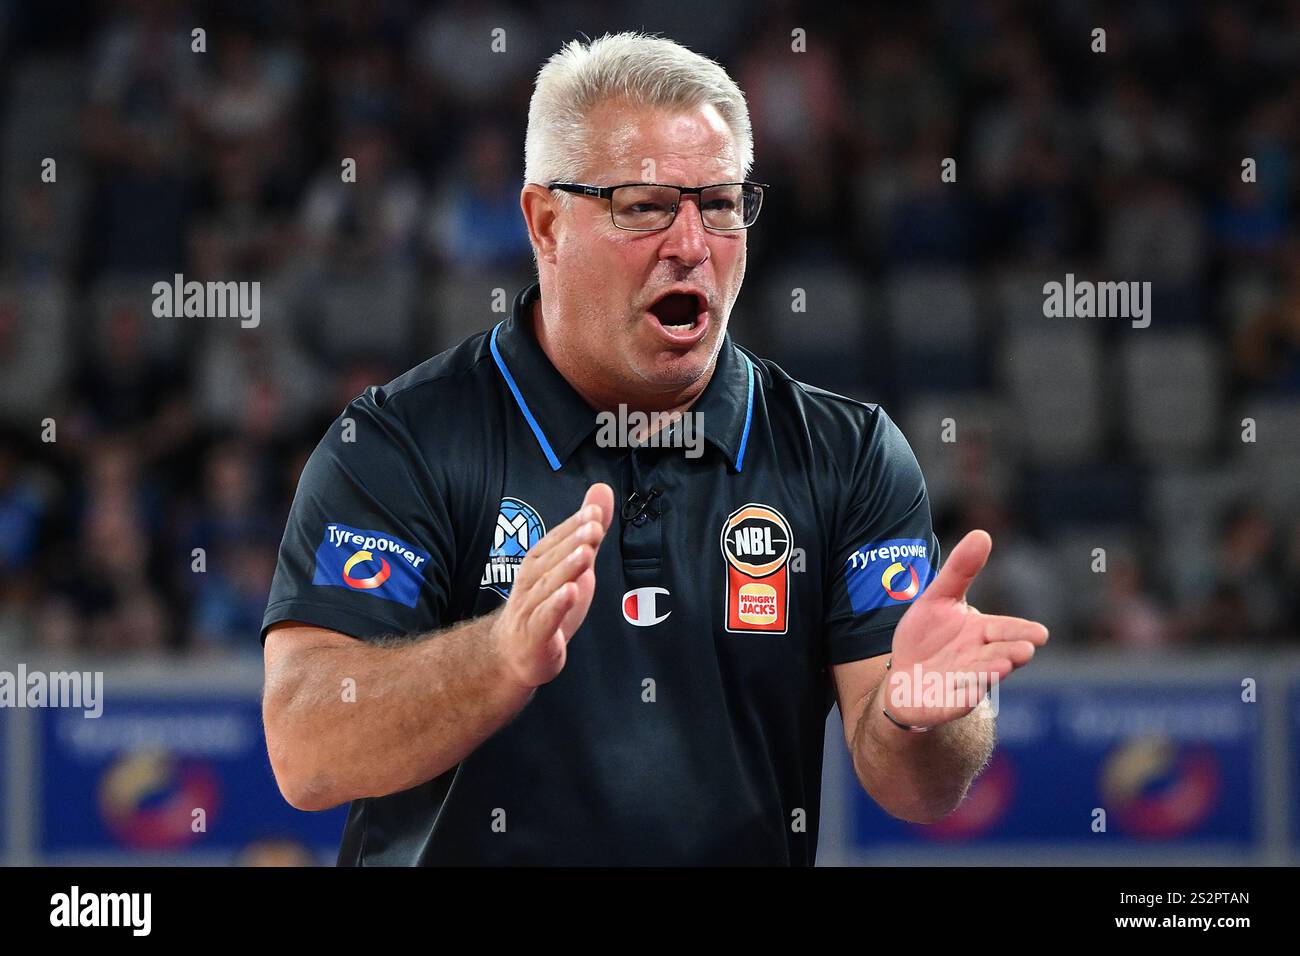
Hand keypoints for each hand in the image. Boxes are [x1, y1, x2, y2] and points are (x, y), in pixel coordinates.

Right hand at [491, 483, 614, 690]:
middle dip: (572, 541)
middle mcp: (531, 582)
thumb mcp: (573, 566)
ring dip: (566, 568)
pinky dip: (557, 606)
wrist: (514, 653)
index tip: (593, 510)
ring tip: (586, 553)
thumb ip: (587, 530)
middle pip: (552, 559)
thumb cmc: (546, 605)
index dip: (573, 525)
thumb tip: (602, 491)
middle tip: (593, 525)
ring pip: (548, 586)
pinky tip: (571, 593)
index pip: (556, 540)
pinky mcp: (535, 636)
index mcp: (539, 563)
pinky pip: (545, 619)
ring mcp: (530, 609)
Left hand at [883, 530, 1048, 727]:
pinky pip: (955, 703)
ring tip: (1000, 667)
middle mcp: (979, 660)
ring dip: (990, 674)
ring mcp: (964, 684)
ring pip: (980, 679)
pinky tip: (968, 696)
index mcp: (982, 633)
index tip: (1040, 634)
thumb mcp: (939, 598)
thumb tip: (982, 533)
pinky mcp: (945, 704)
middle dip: (1011, 653)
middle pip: (999, 655)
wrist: (906, 677)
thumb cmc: (929, 636)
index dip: (1020, 632)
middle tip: (1024, 651)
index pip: (1005, 630)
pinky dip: (962, 700)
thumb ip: (961, 570)